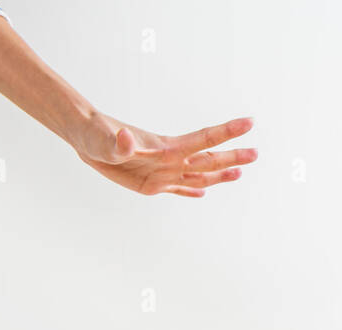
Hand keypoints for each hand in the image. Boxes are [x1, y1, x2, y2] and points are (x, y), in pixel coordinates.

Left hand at [74, 114, 256, 197]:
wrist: (85, 137)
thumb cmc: (93, 135)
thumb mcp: (103, 140)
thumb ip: (118, 142)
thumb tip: (125, 138)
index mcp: (164, 148)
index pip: (202, 140)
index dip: (226, 133)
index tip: (249, 122)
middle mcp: (169, 159)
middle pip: (206, 159)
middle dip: (231, 156)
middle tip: (256, 153)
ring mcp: (161, 172)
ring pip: (197, 176)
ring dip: (218, 175)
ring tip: (240, 173)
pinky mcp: (150, 183)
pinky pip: (176, 189)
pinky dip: (190, 193)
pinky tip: (203, 195)